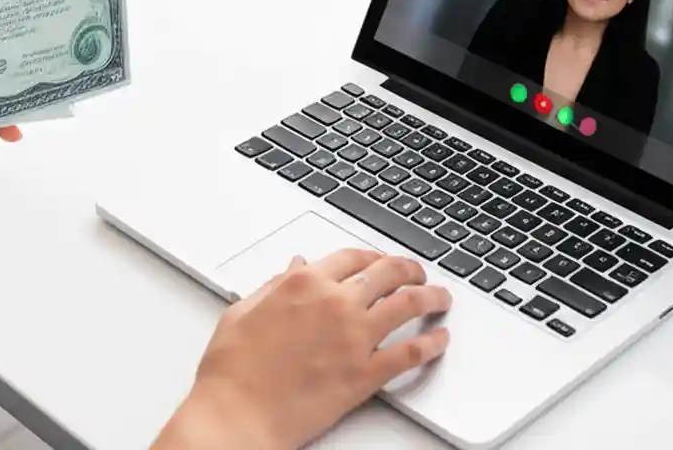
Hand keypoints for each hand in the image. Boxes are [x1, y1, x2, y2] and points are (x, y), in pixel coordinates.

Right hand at [154, 249, 451, 449]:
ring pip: (409, 304)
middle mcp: (335, 303)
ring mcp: (354, 337)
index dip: (372, 256)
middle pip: (388, 273)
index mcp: (303, 284)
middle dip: (409, 269)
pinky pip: (411, 353)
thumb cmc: (232, 370)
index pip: (352, 257)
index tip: (380, 261)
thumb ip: (274, 286)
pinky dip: (432, 344)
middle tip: (417, 274)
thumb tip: (295, 268)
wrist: (237, 415)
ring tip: (440, 298)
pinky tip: (439, 341)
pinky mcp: (366, 374)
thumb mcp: (243, 311)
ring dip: (431, 296)